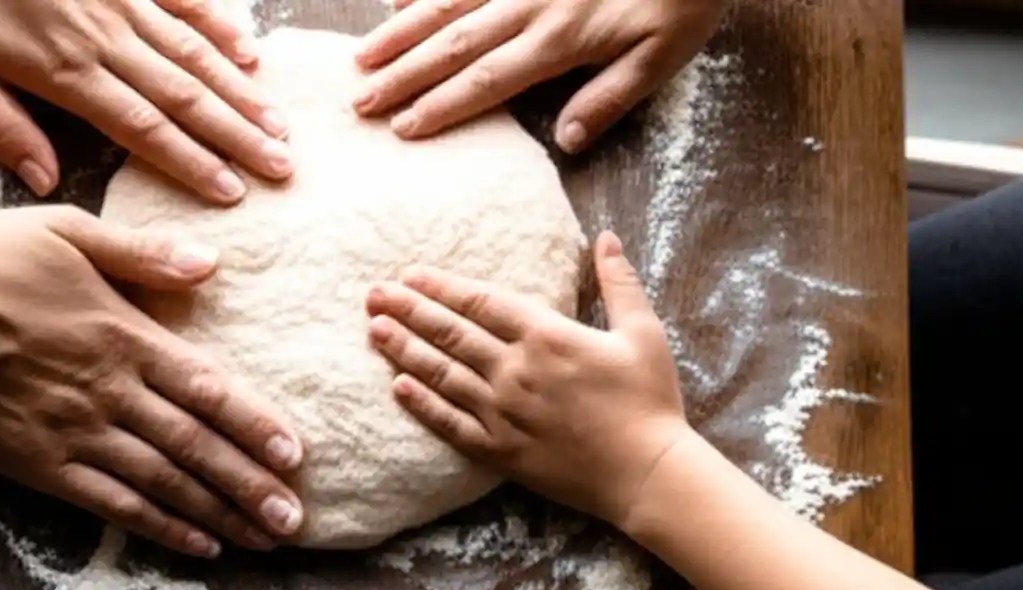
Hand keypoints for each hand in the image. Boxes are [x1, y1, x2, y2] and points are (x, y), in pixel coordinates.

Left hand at [0, 0, 291, 201]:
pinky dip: (218, 25)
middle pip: (184, 96)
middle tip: (282, 166)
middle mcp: (104, 38)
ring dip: (240, 91)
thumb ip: (3, 126)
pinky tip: (249, 52)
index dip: (191, 162)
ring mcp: (121, 0)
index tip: (231, 191)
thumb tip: (45, 180)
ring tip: (279, 124)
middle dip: (237, 136)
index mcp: (64, 72)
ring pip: (193, 52)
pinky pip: (182, 0)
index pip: (143, 128)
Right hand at [0, 206, 306, 557]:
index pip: (210, 388)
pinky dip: (159, 526)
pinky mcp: (39, 463)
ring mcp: (75, 432)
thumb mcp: (70, 232)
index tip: (296, 455)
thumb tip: (211, 262)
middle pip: (197, 447)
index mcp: (125, 336)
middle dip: (251, 485)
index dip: (256, 423)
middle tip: (295, 520)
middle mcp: (111, 391)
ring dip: (219, 514)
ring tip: (263, 540)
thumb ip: (143, 253)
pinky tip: (196, 543)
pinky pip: (111, 502)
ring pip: (164, 483)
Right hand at [353, 0, 725, 151]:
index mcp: (561, 39)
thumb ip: (611, 98)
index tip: (403, 128)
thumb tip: (567, 142)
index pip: (487, 81)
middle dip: (403, 75)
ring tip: (363, 55)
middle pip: (454, 45)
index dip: (442, 107)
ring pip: (448, 2)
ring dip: (402, 31)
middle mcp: (530, 4)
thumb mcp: (662, 55)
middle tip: (360, 102)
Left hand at [364, 232, 693, 527]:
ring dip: (405, 351)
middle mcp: (516, 371)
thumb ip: (619, 282)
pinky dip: (422, 405)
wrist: (647, 474)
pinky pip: (451, 424)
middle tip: (372, 294)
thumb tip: (606, 236)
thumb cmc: (650, 401)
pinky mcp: (501, 451)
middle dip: (408, 311)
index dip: (442, 287)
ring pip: (443, 375)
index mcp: (547, 336)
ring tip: (374, 330)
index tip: (410, 274)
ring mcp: (504, 413)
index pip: (480, 302)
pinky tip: (397, 388)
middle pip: (450, 334)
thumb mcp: (643, 332)